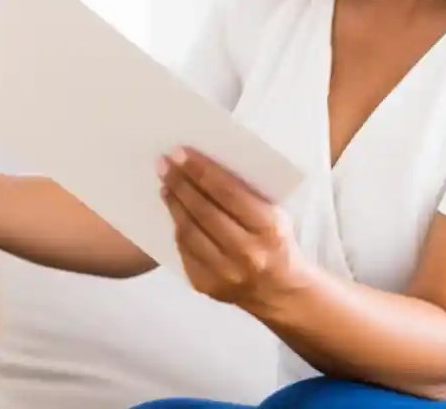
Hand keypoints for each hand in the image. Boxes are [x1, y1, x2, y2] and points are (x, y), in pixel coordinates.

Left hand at [158, 147, 312, 309]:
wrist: (281, 291)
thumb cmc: (277, 242)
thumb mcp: (275, 214)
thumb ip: (247, 195)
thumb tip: (205, 166)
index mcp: (268, 228)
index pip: (227, 192)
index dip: (201, 171)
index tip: (180, 153)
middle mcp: (246, 252)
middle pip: (203, 211)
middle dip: (180, 183)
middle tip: (163, 164)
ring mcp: (224, 273)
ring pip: (189, 232)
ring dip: (174, 204)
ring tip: (165, 185)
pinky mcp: (206, 285)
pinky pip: (184, 251)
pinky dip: (177, 229)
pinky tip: (173, 212)